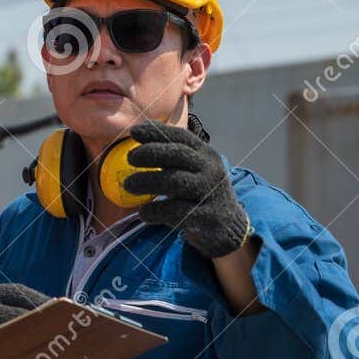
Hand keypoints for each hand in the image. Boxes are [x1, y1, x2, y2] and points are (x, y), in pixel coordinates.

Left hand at [121, 121, 252, 258]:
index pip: (181, 137)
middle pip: (178, 155)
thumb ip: (173, 160)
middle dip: (150, 153)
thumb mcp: (194, 171)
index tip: (134, 131)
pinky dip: (155, 211)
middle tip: (130, 158)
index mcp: (206, 155)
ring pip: (175, 181)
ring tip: (128, 185)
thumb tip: (136, 148)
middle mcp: (210, 170)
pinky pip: (175, 211)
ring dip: (147, 181)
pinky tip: (143, 213)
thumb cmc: (202, 195)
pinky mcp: (206, 216)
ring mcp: (209, 192)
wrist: (229, 227)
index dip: (157, 132)